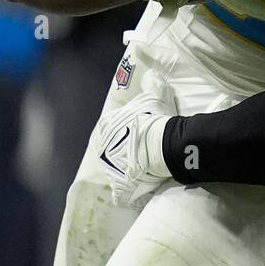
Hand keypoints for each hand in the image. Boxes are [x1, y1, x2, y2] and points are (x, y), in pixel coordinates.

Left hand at [97, 71, 175, 206]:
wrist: (162, 145)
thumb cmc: (155, 120)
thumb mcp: (154, 97)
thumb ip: (151, 84)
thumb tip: (151, 74)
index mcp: (106, 126)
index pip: (110, 125)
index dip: (124, 127)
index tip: (136, 129)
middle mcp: (102, 147)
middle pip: (111, 147)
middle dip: (122, 148)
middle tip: (140, 148)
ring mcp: (109, 168)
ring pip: (116, 167)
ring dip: (125, 167)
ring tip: (142, 166)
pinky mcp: (119, 185)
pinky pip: (122, 190)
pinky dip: (128, 191)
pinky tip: (139, 187)